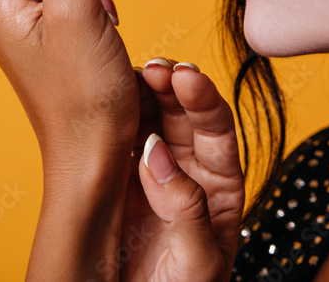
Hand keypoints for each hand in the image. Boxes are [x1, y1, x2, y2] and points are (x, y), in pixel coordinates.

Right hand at [118, 59, 245, 281]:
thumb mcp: (198, 260)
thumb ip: (185, 210)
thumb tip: (156, 156)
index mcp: (220, 185)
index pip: (217, 130)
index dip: (203, 99)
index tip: (186, 77)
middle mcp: (189, 170)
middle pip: (183, 114)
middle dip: (171, 85)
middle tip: (154, 67)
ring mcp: (152, 172)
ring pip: (150, 119)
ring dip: (143, 93)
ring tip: (129, 74)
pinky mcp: (118, 179)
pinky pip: (119, 139)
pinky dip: (115, 116)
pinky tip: (109, 99)